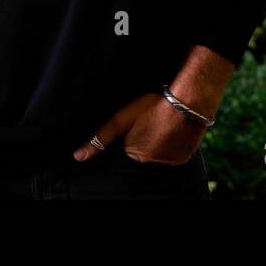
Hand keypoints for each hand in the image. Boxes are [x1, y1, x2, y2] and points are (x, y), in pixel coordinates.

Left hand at [71, 91, 206, 163]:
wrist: (187, 103)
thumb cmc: (153, 106)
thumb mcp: (122, 118)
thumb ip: (101, 137)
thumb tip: (78, 157)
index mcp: (134, 153)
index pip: (127, 146)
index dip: (131, 134)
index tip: (138, 124)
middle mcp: (151, 162)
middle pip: (143, 150)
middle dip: (145, 138)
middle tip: (152, 120)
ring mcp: (169, 161)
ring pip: (159, 152)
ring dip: (159, 141)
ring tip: (163, 123)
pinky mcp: (183, 158)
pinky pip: (174, 153)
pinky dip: (173, 144)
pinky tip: (173, 130)